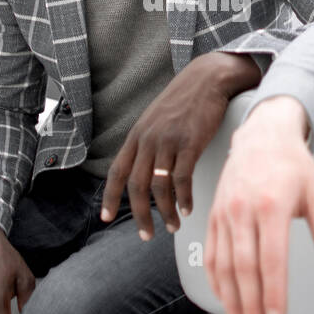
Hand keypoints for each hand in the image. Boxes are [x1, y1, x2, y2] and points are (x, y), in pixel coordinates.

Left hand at [101, 52, 261, 240]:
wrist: (207, 78)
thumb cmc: (185, 99)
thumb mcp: (157, 119)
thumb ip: (148, 142)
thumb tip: (146, 168)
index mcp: (137, 136)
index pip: (117, 172)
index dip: (110, 197)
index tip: (106, 218)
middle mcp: (148, 140)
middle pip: (136, 186)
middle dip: (140, 216)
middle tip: (147, 235)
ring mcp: (168, 141)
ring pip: (159, 187)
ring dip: (165, 212)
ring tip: (173, 226)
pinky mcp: (189, 143)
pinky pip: (182, 179)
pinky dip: (183, 198)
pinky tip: (187, 209)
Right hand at [205, 96, 313, 313]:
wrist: (262, 135)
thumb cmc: (292, 164)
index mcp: (272, 206)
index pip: (271, 260)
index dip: (272, 293)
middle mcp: (243, 211)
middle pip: (243, 268)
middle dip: (249, 305)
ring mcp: (224, 214)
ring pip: (223, 265)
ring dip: (230, 300)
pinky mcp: (213, 215)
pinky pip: (210, 254)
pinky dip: (215, 281)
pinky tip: (224, 298)